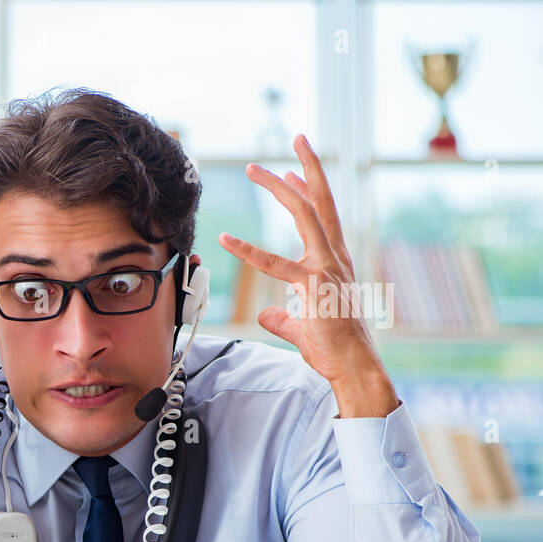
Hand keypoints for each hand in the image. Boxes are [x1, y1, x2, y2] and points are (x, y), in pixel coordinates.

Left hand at [218, 135, 396, 414]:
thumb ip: (283, 316)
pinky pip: (276, 264)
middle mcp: (335, 257)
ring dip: (279, 187)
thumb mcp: (302, 326)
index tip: (293, 169)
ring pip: (305, 214)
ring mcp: (326, 268)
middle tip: (295, 137)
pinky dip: (248, 251)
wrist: (353, 367)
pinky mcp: (314, 287)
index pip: (323, 216)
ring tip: (256, 167)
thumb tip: (268, 314)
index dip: (309, 189)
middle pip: (321, 200)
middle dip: (307, 166)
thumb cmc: (333, 349)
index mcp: (335, 262)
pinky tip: (225, 238)